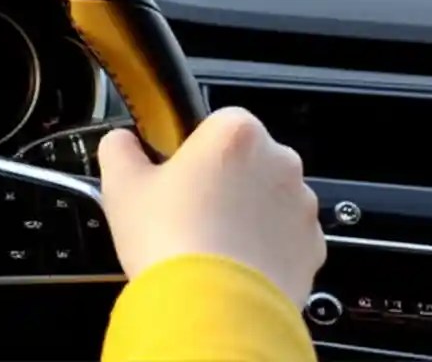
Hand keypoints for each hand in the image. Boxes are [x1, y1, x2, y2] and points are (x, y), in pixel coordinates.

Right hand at [97, 107, 324, 305]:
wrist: (212, 308)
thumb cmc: (170, 240)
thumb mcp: (121, 184)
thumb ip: (119, 148)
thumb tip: (122, 141)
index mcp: (235, 132)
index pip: (215, 121)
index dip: (190, 149)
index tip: (173, 173)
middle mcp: (279, 161)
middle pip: (245, 159)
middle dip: (221, 179)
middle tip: (186, 210)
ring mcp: (301, 205)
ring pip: (267, 197)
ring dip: (245, 212)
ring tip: (208, 242)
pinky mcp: (312, 246)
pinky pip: (284, 236)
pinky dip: (263, 245)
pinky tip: (232, 263)